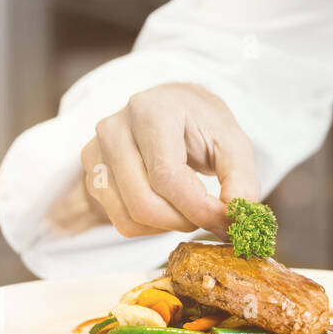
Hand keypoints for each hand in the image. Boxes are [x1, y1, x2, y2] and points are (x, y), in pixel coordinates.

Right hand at [68, 83, 259, 239]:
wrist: (172, 107)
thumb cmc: (202, 123)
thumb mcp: (233, 141)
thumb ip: (241, 179)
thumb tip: (237, 221)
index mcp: (152, 111)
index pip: (167, 176)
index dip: (198, 207)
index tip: (226, 220)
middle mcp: (114, 129)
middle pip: (144, 202)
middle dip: (185, 220)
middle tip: (211, 216)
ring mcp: (96, 152)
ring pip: (129, 217)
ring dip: (169, 226)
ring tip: (192, 208)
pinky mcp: (91, 174)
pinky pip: (120, 220)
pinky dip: (151, 226)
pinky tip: (170, 206)